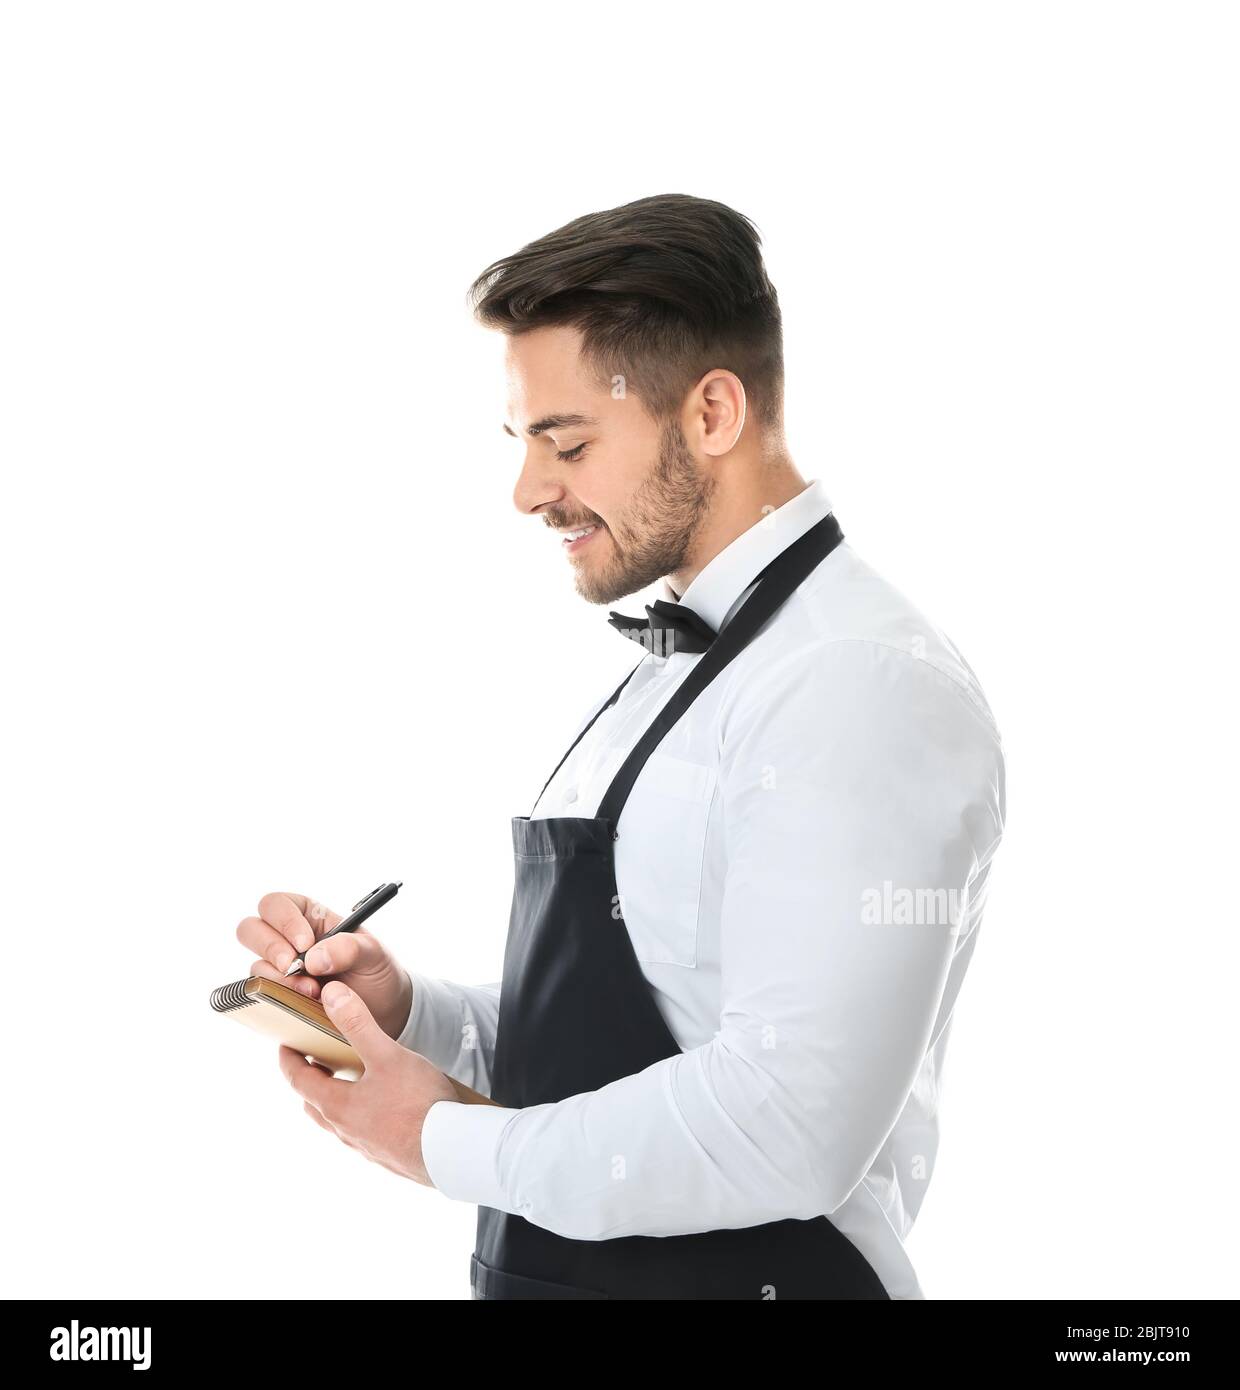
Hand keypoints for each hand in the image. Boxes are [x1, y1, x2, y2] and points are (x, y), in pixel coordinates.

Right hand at [236, 890, 413, 1040]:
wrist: (383, 1011)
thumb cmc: (376, 972)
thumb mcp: (374, 954)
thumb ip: (349, 948)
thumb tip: (312, 959)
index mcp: (309, 916)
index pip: (277, 904)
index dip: (284, 921)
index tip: (305, 944)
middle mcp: (287, 940)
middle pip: (251, 929)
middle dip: (270, 948)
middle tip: (295, 967)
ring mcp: (280, 970)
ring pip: (256, 966)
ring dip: (280, 980)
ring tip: (313, 992)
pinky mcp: (279, 997)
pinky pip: (262, 996)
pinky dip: (279, 999)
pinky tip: (303, 1004)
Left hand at [280, 981, 457, 1184]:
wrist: (450, 1151)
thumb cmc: (418, 1103)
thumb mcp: (387, 1055)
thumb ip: (358, 1025)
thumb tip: (331, 995)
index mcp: (337, 1106)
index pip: (299, 1080)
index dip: (288, 1060)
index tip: (285, 1044)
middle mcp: (345, 1130)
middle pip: (314, 1103)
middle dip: (311, 1080)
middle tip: (316, 1059)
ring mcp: (365, 1146)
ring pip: (338, 1121)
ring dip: (336, 1099)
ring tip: (350, 1080)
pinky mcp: (386, 1155)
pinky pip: (362, 1133)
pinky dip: (360, 1115)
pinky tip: (382, 1106)